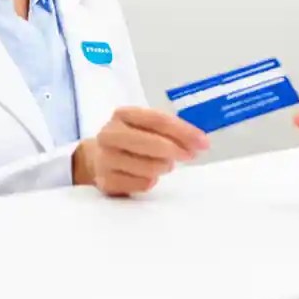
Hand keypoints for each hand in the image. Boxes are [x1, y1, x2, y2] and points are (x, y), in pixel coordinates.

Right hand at [74, 107, 209, 196]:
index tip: (203, 142)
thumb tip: (199, 142)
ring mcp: (105, 159)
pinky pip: (142, 184)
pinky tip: (146, 175)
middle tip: (189, 155)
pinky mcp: (107, 181)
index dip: (184, 131)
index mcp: (122, 115)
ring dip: (163, 167)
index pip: (158, 120)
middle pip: (153, 143)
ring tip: (162, 164)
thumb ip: (169, 130)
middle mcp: (109, 134)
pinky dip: (151, 181)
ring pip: (150, 168)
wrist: (95, 159)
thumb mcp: (144, 126)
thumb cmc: (129, 140)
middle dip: (177, 150)